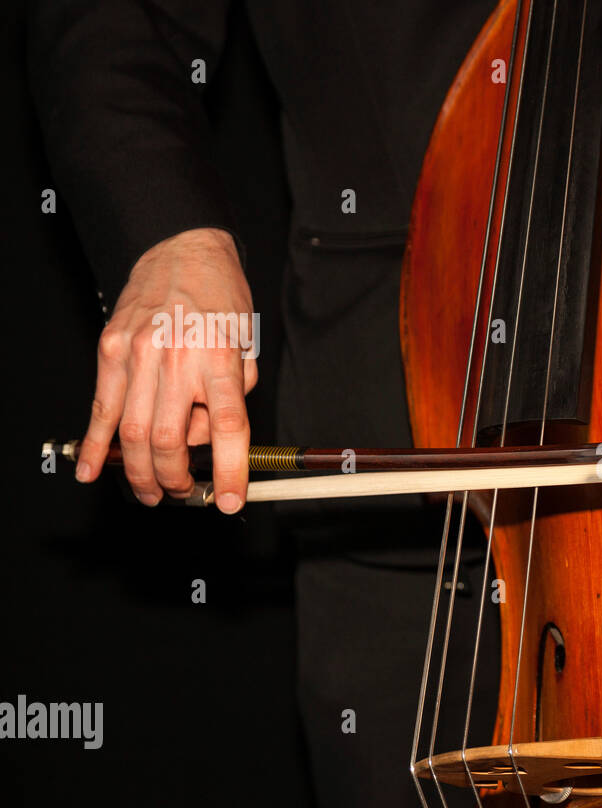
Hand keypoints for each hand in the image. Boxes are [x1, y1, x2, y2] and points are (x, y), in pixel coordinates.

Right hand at [77, 228, 257, 512]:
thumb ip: (233, 396)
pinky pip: (101, 408)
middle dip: (175, 479)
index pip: (227, 426)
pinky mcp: (109, 350)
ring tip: (152, 491)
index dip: (229, 470)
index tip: (229, 499)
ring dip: (140, 472)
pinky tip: (93, 470)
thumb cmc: (220, 300)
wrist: (181, 250)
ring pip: (132, 433)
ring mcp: (137, 354)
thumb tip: (207, 439)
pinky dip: (96, 445)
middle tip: (183, 492)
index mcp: (220, 358)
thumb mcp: (246, 347)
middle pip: (168, 440)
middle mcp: (177, 357)